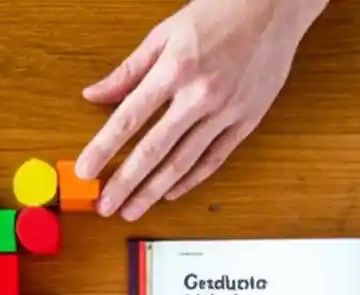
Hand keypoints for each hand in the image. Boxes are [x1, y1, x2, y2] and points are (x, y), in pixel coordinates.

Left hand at [74, 0, 328, 220]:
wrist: (274, 6)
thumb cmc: (219, 13)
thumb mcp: (166, 33)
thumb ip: (129, 70)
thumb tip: (95, 94)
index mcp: (175, 69)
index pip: (130, 117)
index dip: (104, 148)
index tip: (85, 171)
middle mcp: (200, 94)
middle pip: (154, 149)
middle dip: (126, 182)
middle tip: (106, 206)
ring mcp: (226, 111)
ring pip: (183, 161)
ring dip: (154, 190)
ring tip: (132, 209)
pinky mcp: (247, 120)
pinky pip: (215, 158)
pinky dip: (191, 178)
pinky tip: (170, 192)